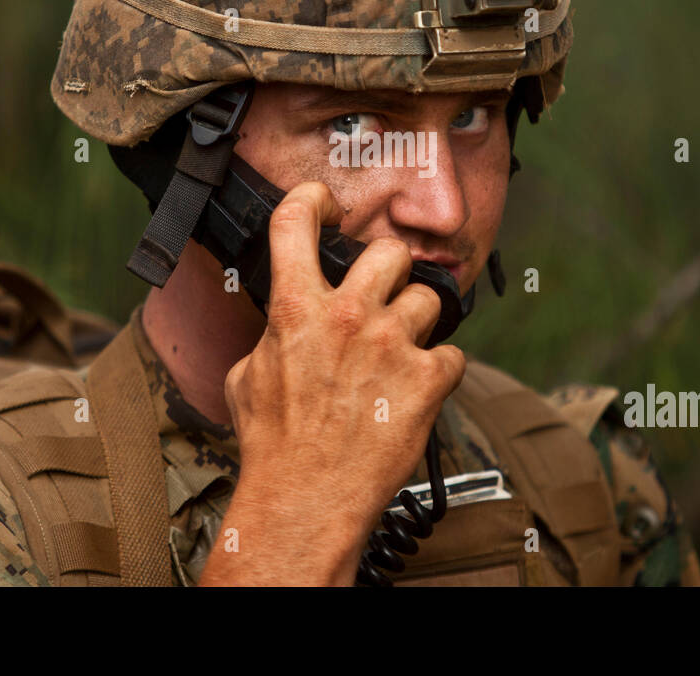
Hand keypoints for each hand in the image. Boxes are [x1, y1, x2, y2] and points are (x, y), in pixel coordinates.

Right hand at [202, 181, 464, 584]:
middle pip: (389, 251)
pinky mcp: (426, 379)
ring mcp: (391, 344)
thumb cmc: (274, 444)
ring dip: (419, 321)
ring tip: (401, 352)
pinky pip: (453, 355)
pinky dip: (439, 372)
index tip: (327, 206)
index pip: (297, 219)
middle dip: (389, 272)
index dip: (315, 200)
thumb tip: (284, 323)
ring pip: (429, 297)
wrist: (305, 499)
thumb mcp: (247, 375)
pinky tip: (417, 390)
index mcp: (295, 308)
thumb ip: (274, 334)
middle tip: (381, 299)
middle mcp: (346, 315)